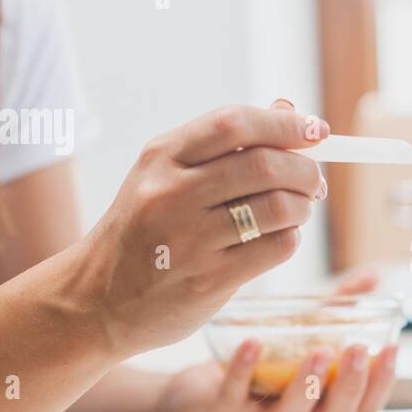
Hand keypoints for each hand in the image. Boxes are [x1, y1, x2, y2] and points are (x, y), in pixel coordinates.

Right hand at [67, 99, 330, 359]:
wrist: (96, 301)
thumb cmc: (141, 232)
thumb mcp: (164, 177)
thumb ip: (223, 146)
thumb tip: (286, 109)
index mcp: (161, 157)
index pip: (234, 123)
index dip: (285, 124)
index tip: (316, 131)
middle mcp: (171, 193)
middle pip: (265, 166)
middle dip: (305, 171)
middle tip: (315, 181)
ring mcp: (189, 239)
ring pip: (278, 208)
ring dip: (304, 206)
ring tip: (301, 210)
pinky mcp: (208, 280)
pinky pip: (275, 249)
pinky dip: (291, 239)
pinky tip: (281, 239)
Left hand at [155, 260, 398, 411]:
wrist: (198, 393)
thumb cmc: (261, 365)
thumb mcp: (302, 335)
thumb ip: (338, 311)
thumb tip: (373, 278)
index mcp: (323, 406)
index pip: (364, 407)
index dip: (382, 383)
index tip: (393, 349)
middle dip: (350, 384)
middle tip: (359, 350)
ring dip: (308, 383)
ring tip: (319, 351)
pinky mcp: (225, 411)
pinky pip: (237, 394)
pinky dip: (245, 369)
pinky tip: (253, 342)